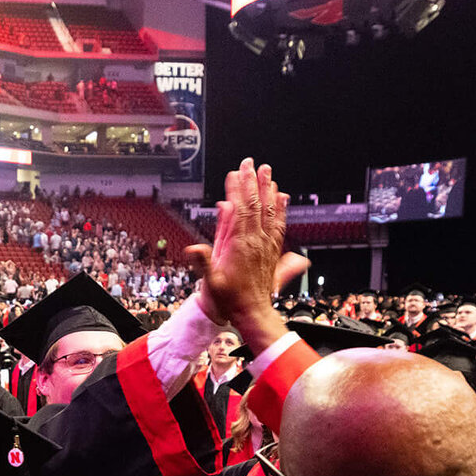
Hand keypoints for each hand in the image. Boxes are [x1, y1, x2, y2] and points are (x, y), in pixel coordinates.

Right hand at [195, 159, 294, 342]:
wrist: (253, 312)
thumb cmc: (231, 299)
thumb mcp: (211, 281)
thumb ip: (203, 262)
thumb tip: (192, 248)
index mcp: (240, 245)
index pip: (240, 210)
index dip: (238, 189)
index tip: (235, 172)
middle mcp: (256, 241)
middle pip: (256, 205)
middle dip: (253, 182)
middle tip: (252, 163)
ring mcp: (266, 245)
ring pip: (269, 211)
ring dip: (269, 190)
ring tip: (268, 172)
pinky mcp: (273, 251)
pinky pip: (279, 225)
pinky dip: (281, 209)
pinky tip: (283, 198)